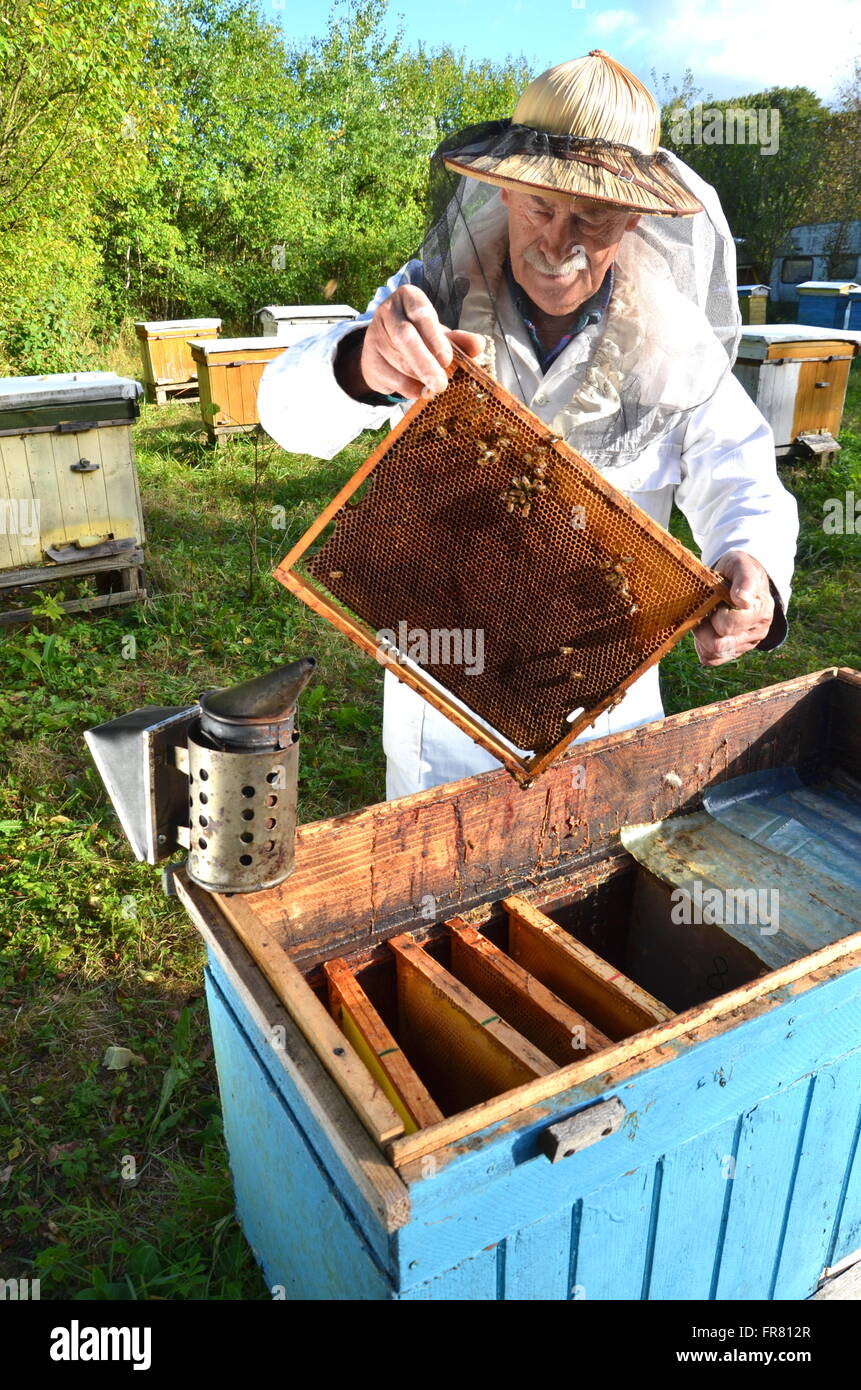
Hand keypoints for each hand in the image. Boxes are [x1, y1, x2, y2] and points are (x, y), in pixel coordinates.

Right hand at [352, 285, 485, 399]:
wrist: (385, 350)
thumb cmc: (419, 336)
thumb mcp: (439, 334)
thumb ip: (460, 340)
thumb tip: (478, 345)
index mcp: (409, 298)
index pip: (421, 313)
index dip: (435, 337)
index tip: (447, 360)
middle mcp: (389, 312)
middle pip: (405, 337)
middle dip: (425, 363)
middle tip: (441, 385)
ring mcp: (375, 335)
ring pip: (399, 361)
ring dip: (420, 378)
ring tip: (433, 386)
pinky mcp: (369, 359)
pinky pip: (392, 378)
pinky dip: (409, 388)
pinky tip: (418, 389)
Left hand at [693, 550, 775, 665]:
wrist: (740, 578)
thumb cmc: (738, 570)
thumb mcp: (741, 566)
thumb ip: (744, 580)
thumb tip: (743, 600)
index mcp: (760, 609)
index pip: (728, 625)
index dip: (713, 613)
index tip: (714, 598)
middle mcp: (758, 630)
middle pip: (719, 644)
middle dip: (704, 627)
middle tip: (704, 609)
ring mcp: (747, 644)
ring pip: (714, 653)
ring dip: (702, 637)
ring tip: (706, 617)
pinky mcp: (735, 652)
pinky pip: (711, 659)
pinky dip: (702, 646)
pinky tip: (706, 628)